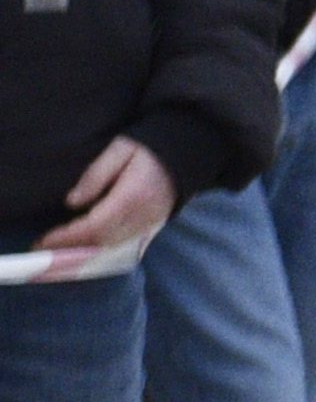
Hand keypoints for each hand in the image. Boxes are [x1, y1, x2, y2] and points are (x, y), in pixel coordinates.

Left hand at [33, 135, 172, 258]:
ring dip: (84, 250)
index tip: (45, 240)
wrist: (184, 159)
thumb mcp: (119, 150)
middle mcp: (141, 217)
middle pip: (101, 241)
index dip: (68, 236)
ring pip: (112, 246)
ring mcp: (148, 225)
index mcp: (131, 197)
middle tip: (45, 249)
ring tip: (60, 249)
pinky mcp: (151, 227)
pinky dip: (101, 248)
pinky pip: (122, 244)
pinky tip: (85, 247)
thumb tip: (72, 202)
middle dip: (71, 247)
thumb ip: (95, 175)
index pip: (94, 225)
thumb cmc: (148, 150)